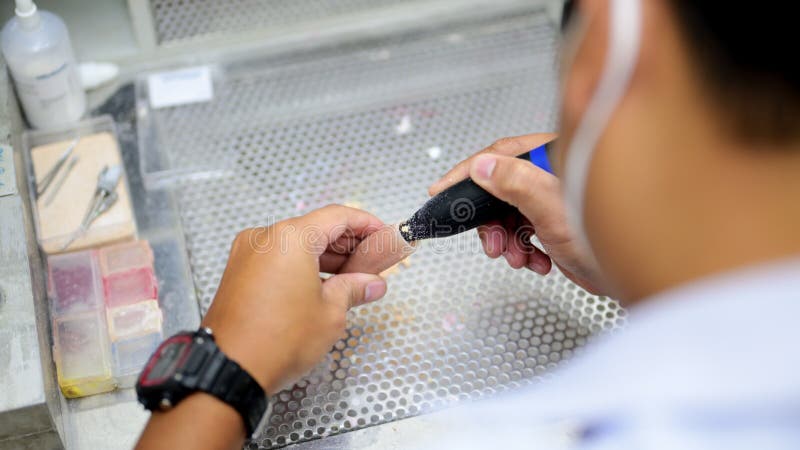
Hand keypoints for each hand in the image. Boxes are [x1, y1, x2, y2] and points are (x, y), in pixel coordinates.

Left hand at [201, 205, 389, 394]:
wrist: (230, 370)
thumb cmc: (277, 341)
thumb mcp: (330, 313)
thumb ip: (354, 289)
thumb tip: (371, 284)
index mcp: (290, 238)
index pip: (337, 216)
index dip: (365, 224)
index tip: (383, 234)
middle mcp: (265, 238)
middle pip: (315, 228)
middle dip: (347, 243)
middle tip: (372, 260)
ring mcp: (247, 255)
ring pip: (295, 244)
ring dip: (325, 257)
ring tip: (352, 278)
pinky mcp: (239, 273)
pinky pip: (277, 259)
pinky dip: (302, 266)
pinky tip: (323, 286)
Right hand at [429, 134, 605, 293]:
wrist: (637, 279)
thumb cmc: (611, 241)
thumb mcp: (553, 209)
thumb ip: (516, 183)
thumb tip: (483, 166)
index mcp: (557, 157)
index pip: (501, 153)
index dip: (469, 172)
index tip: (443, 189)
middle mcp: (555, 174)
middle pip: (501, 187)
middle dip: (491, 219)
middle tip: (491, 242)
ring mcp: (555, 199)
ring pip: (510, 213)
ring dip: (507, 239)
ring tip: (517, 257)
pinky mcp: (557, 223)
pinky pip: (525, 232)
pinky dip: (524, 250)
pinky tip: (537, 262)